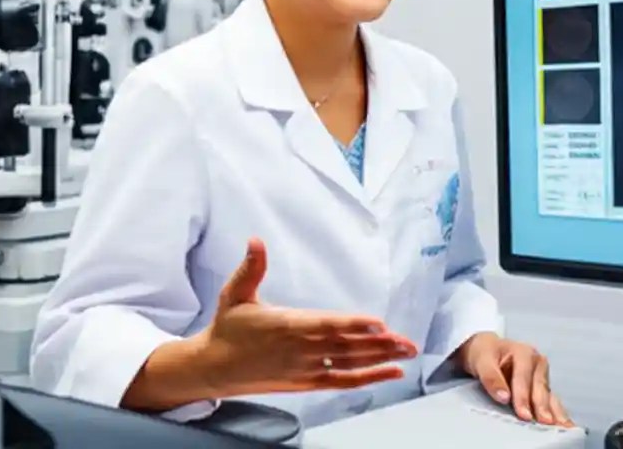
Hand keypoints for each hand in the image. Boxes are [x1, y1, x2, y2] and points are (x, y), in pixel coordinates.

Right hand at [195, 237, 417, 395]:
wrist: (214, 367)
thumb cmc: (228, 328)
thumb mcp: (235, 294)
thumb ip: (250, 268)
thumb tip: (255, 241)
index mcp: (287, 325)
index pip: (327, 325)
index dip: (354, 325)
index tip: (379, 323)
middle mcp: (300, 349)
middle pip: (347, 346)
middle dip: (380, 344)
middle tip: (408, 341)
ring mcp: (306, 368)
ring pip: (349, 364)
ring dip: (380, 359)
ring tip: (407, 352)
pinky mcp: (307, 382)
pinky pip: (342, 381)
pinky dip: (368, 378)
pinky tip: (391, 373)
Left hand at [457, 332, 572, 426]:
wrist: (489, 350)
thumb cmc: (487, 353)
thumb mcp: (482, 361)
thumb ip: (491, 377)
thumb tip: (503, 396)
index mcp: (524, 352)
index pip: (524, 377)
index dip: (523, 396)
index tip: (523, 413)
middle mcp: (537, 363)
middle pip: (540, 387)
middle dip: (542, 406)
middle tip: (544, 422)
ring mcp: (542, 375)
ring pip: (549, 395)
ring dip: (554, 411)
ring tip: (560, 425)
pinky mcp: (542, 387)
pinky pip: (550, 400)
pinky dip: (556, 412)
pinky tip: (562, 423)